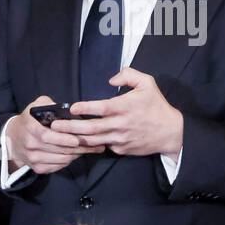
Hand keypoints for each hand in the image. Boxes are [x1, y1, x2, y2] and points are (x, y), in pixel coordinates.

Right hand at [5, 94, 105, 174]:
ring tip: (90, 148)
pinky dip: (69, 161)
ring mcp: (33, 159)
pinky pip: (58, 166)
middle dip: (79, 147)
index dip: (63, 139)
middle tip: (96, 144)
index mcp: (29, 129)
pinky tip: (76, 154)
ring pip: (61, 159)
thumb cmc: (29, 121)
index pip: (47, 136)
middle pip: (59, 149)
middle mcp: (30, 145)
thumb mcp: (34, 106)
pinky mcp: (38, 168)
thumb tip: (67, 108)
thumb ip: (49, 104)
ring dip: (77, 154)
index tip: (77, 139)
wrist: (13, 140)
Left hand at [53, 68, 183, 157]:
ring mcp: (120, 139)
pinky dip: (90, 145)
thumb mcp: (148, 83)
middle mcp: (120, 124)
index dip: (85, 108)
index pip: (100, 108)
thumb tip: (111, 78)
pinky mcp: (121, 149)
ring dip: (75, 138)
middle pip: (90, 128)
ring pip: (93, 140)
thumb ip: (129, 75)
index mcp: (124, 107)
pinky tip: (77, 142)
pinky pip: (103, 146)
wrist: (171, 132)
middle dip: (70, 127)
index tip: (72, 108)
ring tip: (58, 135)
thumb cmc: (156, 106)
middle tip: (53, 126)